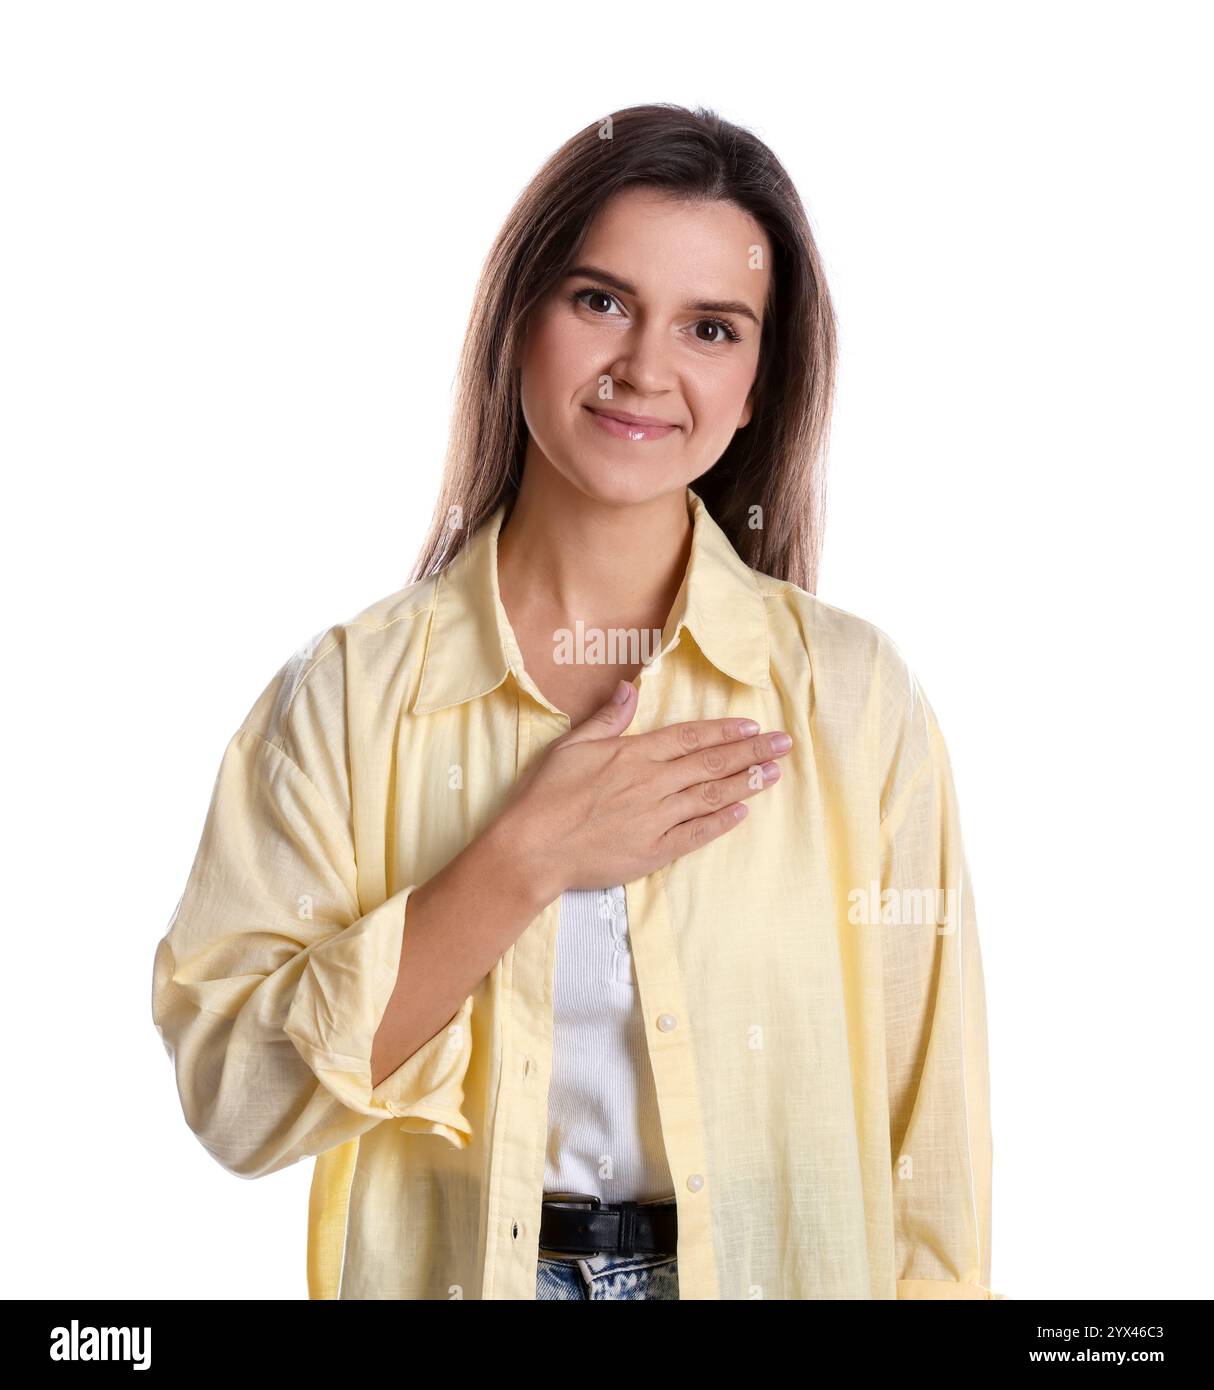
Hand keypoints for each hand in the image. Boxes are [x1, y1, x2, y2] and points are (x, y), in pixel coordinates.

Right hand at [498, 679, 792, 896]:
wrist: (534, 848)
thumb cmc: (547, 795)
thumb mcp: (572, 746)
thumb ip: (607, 718)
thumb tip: (629, 688)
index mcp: (634, 754)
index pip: (690, 738)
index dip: (725, 732)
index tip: (753, 727)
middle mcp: (653, 783)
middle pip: (711, 763)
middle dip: (751, 753)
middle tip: (784, 745)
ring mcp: (657, 818)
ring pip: (711, 796)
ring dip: (746, 783)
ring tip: (774, 774)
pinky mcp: (654, 850)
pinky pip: (696, 834)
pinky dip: (721, 822)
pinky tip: (742, 812)